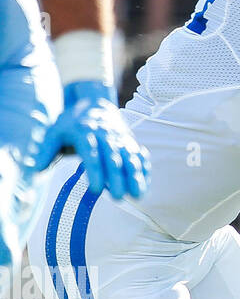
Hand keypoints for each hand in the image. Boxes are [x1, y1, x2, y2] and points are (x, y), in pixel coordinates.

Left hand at [33, 82, 149, 199]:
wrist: (94, 101)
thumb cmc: (72, 122)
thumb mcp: (55, 131)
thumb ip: (45, 150)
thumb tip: (35, 169)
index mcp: (86, 133)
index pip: (92, 155)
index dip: (95, 172)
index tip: (97, 189)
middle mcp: (106, 136)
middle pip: (114, 159)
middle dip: (118, 178)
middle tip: (118, 197)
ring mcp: (120, 139)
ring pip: (130, 158)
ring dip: (135, 176)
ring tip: (138, 194)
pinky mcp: (129, 142)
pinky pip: (139, 156)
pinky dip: (144, 170)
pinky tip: (145, 184)